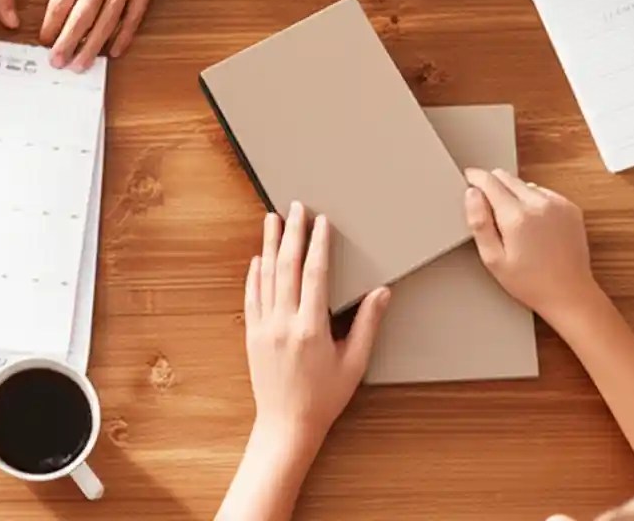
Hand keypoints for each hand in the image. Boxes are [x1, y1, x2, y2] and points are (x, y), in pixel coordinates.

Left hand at [25, 0, 188, 71]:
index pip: (60, 1)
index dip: (51, 25)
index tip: (44, 40)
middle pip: (80, 18)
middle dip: (66, 44)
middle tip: (57, 62)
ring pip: (106, 24)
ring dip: (91, 47)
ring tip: (80, 64)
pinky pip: (133, 18)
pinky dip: (124, 37)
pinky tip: (114, 50)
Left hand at [244, 202, 390, 446]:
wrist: (287, 425)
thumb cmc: (324, 397)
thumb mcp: (354, 363)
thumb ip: (367, 324)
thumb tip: (382, 292)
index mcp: (311, 328)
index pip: (315, 274)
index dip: (318, 244)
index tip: (321, 222)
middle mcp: (283, 323)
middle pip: (286, 266)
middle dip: (292, 233)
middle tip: (295, 207)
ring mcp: (263, 328)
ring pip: (265, 276)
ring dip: (269, 245)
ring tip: (272, 219)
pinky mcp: (252, 335)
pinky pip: (251, 296)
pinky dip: (254, 274)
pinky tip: (258, 258)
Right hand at [464, 168, 601, 322]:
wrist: (569, 293)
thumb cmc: (531, 282)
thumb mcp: (493, 259)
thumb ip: (479, 223)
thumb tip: (471, 195)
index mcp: (517, 216)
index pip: (489, 181)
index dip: (475, 178)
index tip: (469, 178)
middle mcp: (539, 204)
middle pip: (507, 177)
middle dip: (493, 184)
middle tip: (486, 204)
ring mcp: (558, 204)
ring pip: (525, 184)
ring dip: (514, 193)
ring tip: (511, 220)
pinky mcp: (571, 208)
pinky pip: (544, 193)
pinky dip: (533, 200)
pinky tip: (531, 222)